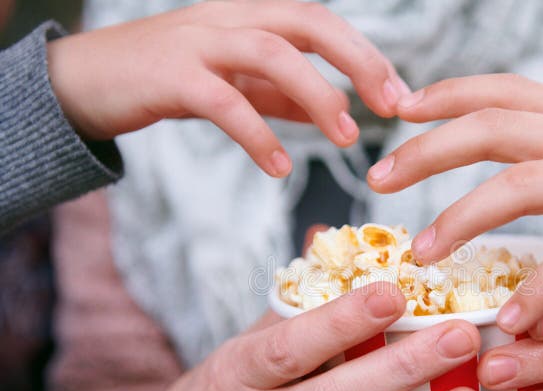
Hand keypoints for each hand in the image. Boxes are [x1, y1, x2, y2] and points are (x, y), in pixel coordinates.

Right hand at [47, 0, 408, 176]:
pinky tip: (280, 167)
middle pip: (307, 22)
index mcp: (250, 16)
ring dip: (317, 95)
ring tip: (347, 138)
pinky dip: (257, 134)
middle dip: (357, 60)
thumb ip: (279, 94)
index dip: (365, 55)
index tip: (400, 96)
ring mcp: (198, 41)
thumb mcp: (234, 82)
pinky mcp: (170, 76)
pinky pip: (224, 101)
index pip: (321, 23)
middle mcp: (229, 18)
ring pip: (271, 53)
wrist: (87, 80)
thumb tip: (327, 112)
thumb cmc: (167, 79)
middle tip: (391, 106)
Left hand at [368, 73, 542, 332]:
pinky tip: (512, 319)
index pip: (503, 89)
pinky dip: (542, 288)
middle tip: (376, 178)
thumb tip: (531, 161)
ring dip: (463, 217)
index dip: (446, 93)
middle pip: (492, 125)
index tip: (400, 107)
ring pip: (521, 184)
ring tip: (423, 255)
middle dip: (427, 147)